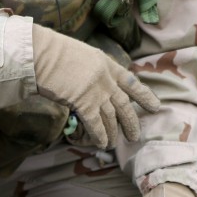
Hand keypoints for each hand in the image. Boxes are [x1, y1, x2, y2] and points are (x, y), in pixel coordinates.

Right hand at [30, 26, 159, 147]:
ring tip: (115, 144)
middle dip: (131, 122)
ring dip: (114, 133)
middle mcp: (106, 79)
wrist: (41, 54)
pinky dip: (100, 135)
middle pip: (124, 105)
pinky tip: (102, 144)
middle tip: (135, 136)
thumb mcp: (83, 55)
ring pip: (111, 117)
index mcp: (107, 64)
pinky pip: (96, 124)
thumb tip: (97, 85)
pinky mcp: (84, 103)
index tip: (155, 106)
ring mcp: (96, 92)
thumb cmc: (54, 52)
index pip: (131, 82)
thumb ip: (94, 70)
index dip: (144, 96)